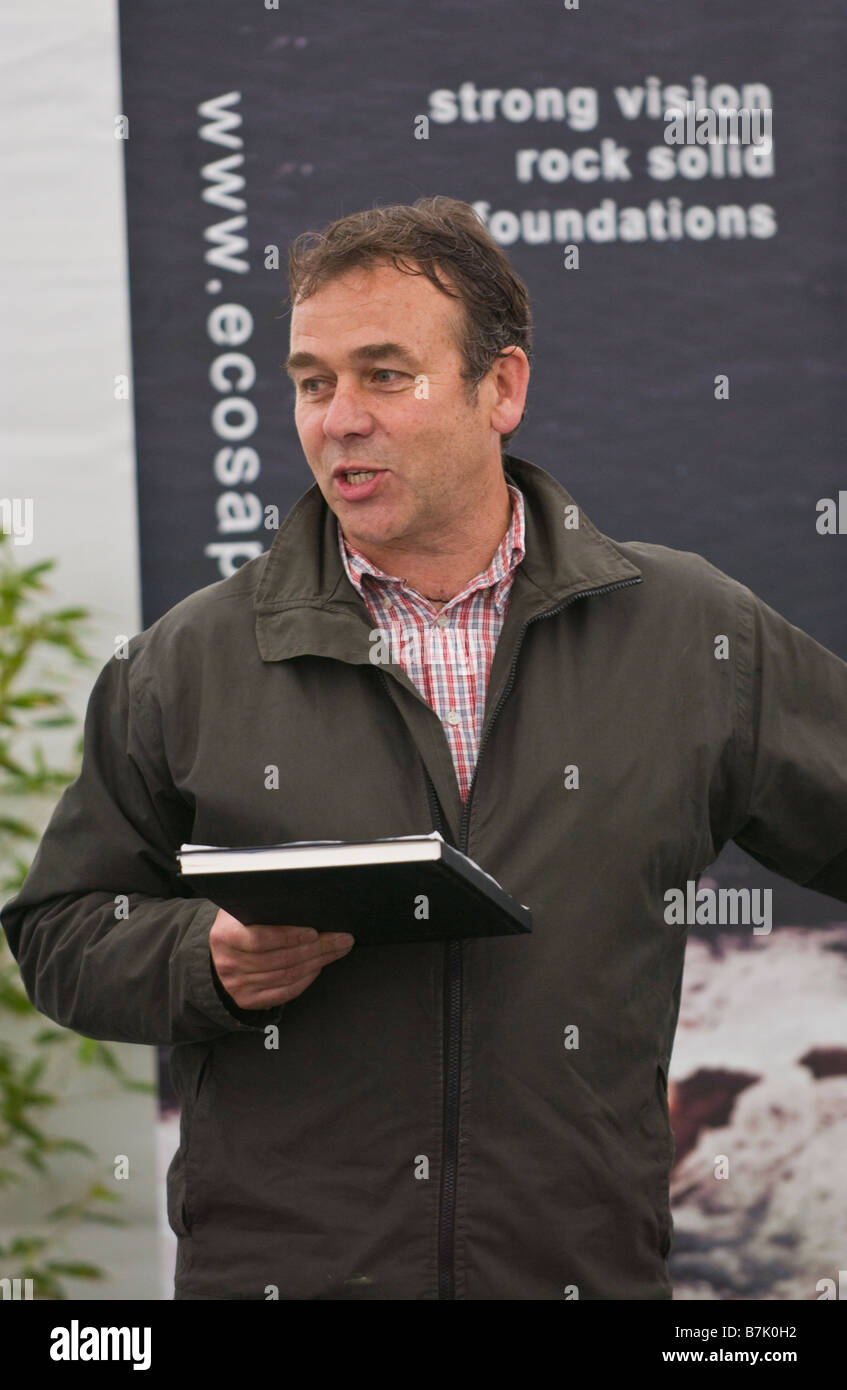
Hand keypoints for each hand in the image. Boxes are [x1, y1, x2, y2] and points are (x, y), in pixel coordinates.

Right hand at [209, 909, 354, 1009]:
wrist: (223, 952)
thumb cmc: (241, 924)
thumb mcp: (244, 908)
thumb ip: (265, 907)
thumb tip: (307, 905)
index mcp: (225, 936)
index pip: (259, 940)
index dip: (289, 937)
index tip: (314, 931)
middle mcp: (228, 963)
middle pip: (280, 959)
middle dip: (317, 948)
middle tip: (341, 939)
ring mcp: (237, 985)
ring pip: (286, 976)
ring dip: (317, 962)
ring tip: (336, 950)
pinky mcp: (248, 1000)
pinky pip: (284, 993)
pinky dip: (306, 980)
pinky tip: (318, 967)